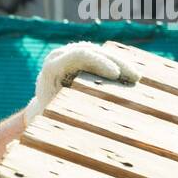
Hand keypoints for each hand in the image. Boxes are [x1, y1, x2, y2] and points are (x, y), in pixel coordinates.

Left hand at [23, 43, 139, 125]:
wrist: (40, 111)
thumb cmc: (44, 120)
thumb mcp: (50, 119)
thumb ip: (61, 115)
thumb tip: (82, 125)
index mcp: (52, 67)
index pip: (79, 56)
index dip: (99, 63)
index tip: (116, 75)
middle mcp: (60, 55)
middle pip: (93, 51)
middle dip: (117, 63)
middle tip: (136, 77)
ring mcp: (70, 53)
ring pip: (100, 52)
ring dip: (121, 64)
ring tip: (137, 78)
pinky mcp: (81, 57)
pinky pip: (102, 57)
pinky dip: (117, 66)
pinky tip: (130, 76)